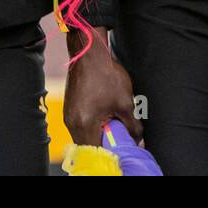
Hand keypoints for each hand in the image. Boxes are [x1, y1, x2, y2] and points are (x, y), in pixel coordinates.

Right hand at [62, 27, 141, 146]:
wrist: (89, 53)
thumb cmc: (106, 75)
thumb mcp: (125, 103)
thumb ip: (132, 126)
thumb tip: (138, 140)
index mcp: (84, 124)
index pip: (95, 151)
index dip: (110, 153)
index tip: (122, 150)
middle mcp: (72, 123)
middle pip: (88, 145)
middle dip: (104, 144)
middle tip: (119, 139)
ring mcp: (68, 115)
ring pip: (83, 136)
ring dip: (98, 135)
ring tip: (113, 126)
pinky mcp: (69, 108)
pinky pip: (80, 125)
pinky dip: (92, 126)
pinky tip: (104, 117)